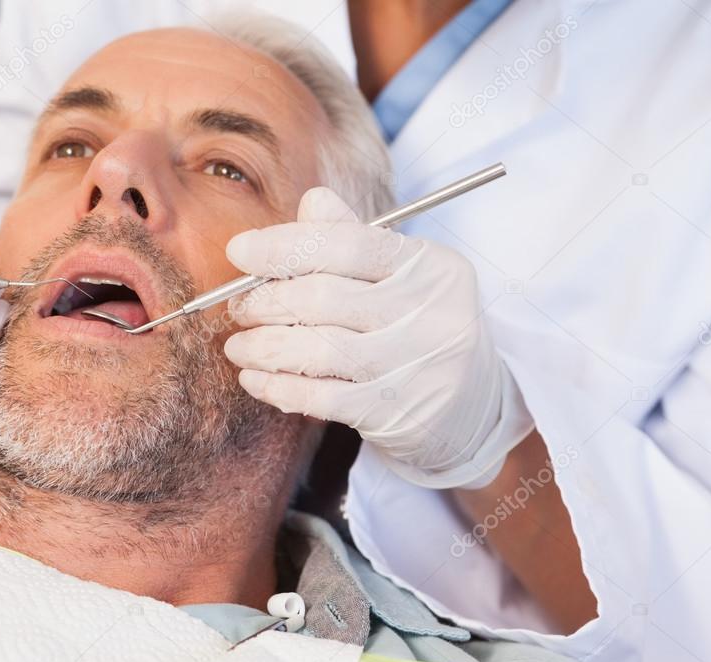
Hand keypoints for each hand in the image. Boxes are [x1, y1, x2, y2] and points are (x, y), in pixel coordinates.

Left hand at [223, 187, 531, 487]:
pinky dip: (277, 387)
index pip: (346, 244)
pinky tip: (254, 380)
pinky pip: (321, 397)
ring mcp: (416, 366)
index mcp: (429, 265)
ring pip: (317, 350)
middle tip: (238, 308)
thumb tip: (311, 200)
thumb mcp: (402, 276)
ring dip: (263, 347)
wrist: (473, 407)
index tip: (238, 251)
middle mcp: (430, 312)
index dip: (284, 245)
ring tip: (239, 346)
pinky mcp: (398, 412)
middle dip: (265, 301)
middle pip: (323, 297)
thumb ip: (354, 238)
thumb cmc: (419, 327)